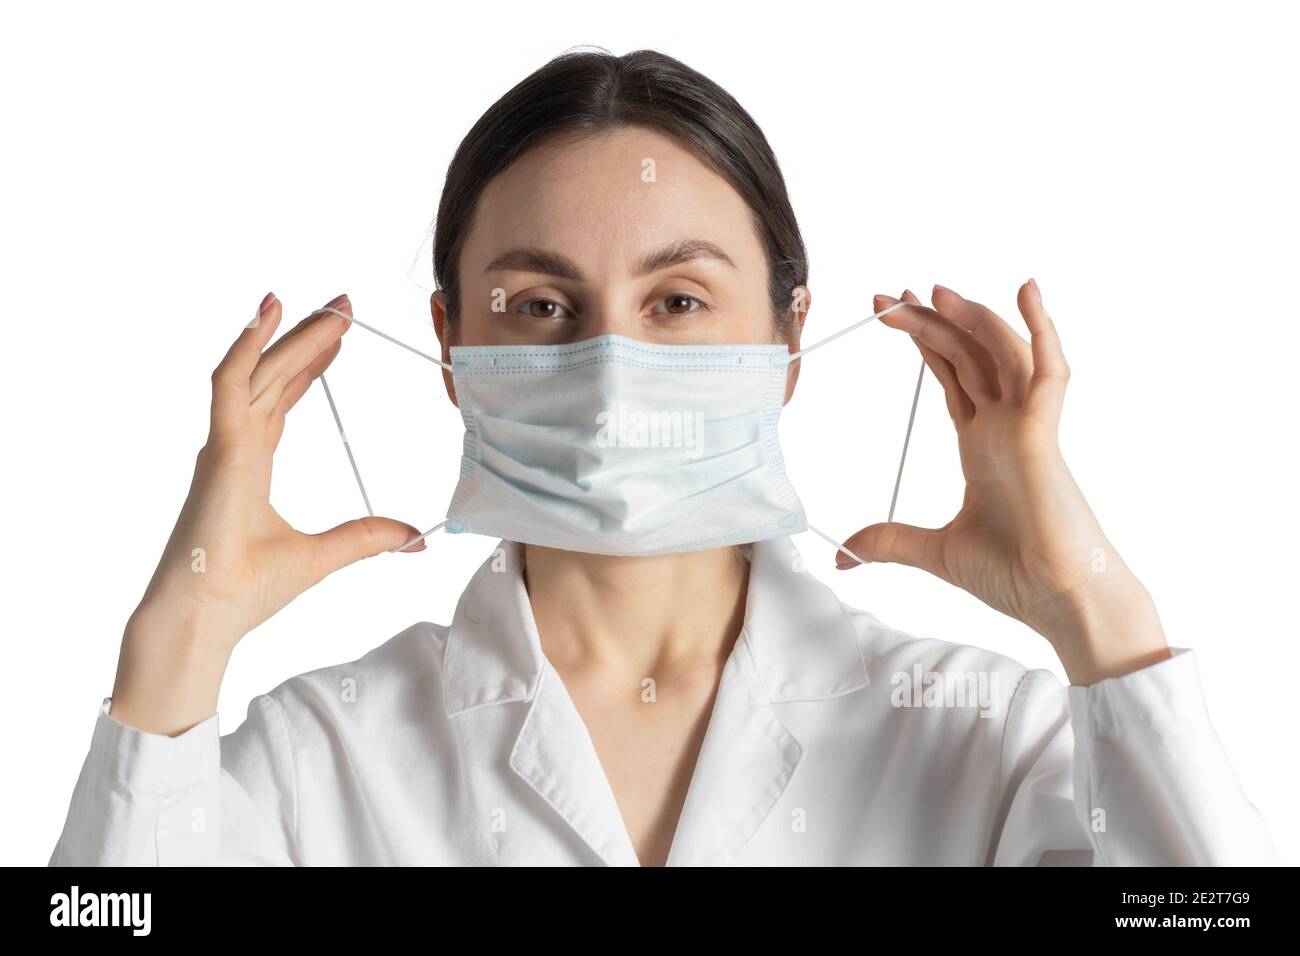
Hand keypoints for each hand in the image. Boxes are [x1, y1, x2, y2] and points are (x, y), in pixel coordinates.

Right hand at [111, 292, 424, 733]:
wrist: (204, 617)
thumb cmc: (245, 591)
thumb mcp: (323, 557)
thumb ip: (366, 538)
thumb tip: (414, 537)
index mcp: (251, 465)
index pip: (282, 399)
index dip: (310, 366)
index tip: (340, 339)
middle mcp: (235, 446)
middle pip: (275, 375)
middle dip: (308, 337)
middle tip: (345, 305)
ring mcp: (224, 445)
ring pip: (259, 370)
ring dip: (291, 333)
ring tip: (327, 304)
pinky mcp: (220, 450)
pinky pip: (230, 383)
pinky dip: (247, 345)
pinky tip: (268, 313)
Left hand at [839, 281, 1169, 684]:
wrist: (1058, 601)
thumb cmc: (1014, 574)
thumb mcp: (934, 552)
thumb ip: (889, 543)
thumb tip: (842, 556)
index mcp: (982, 443)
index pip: (951, 374)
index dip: (922, 341)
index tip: (885, 312)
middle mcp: (1006, 425)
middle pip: (968, 353)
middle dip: (930, 320)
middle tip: (888, 295)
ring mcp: (1028, 426)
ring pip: (1001, 351)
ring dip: (971, 316)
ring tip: (932, 289)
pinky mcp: (1046, 434)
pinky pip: (1049, 371)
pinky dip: (1041, 328)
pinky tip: (1026, 291)